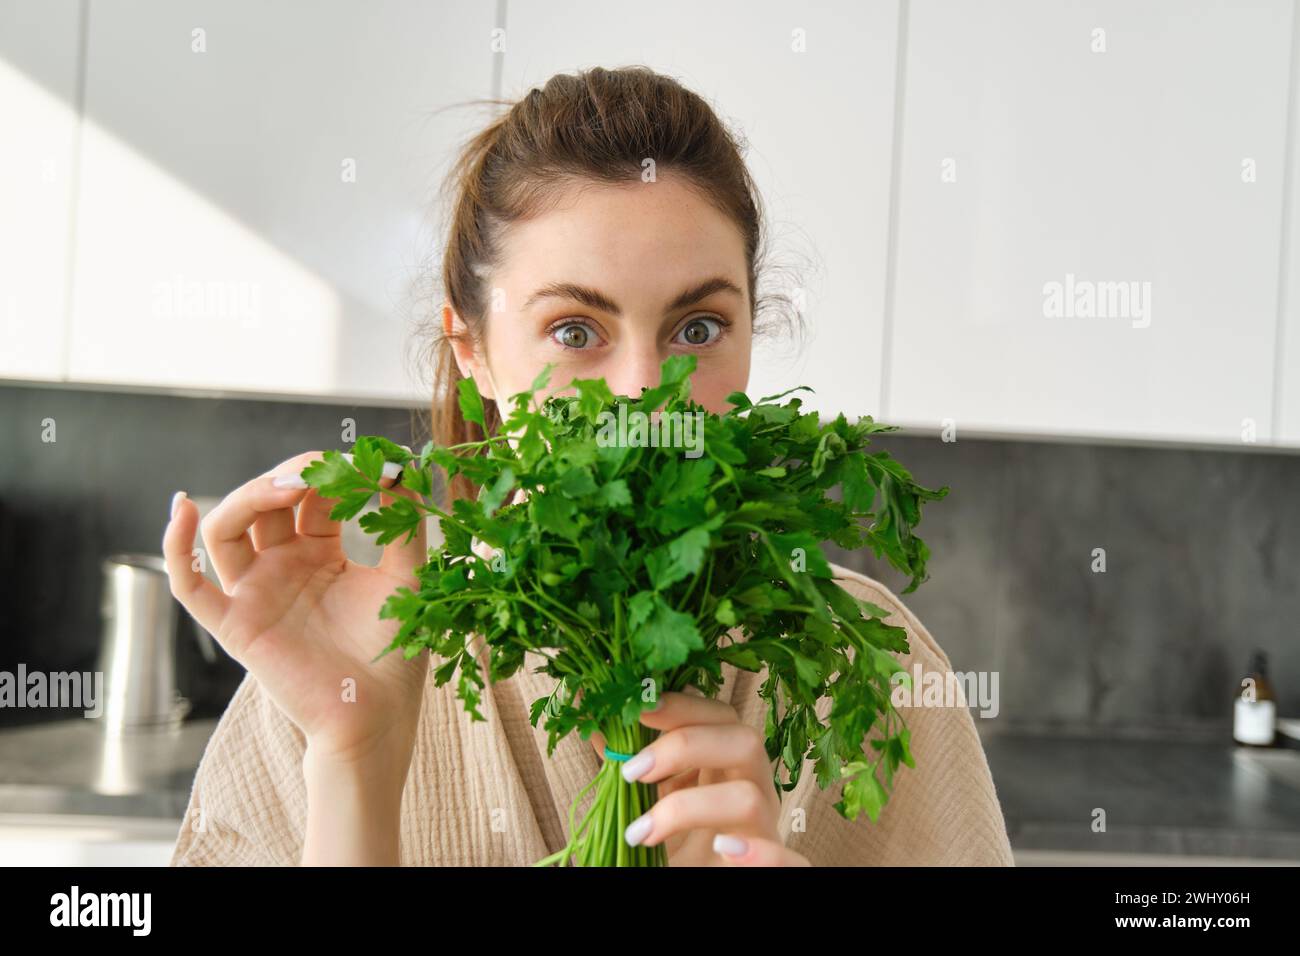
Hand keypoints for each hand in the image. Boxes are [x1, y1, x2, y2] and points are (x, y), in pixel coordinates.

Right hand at [162, 450, 429, 792]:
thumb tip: (396, 468)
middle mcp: (282, 568)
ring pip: (227, 528)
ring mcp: (255, 593)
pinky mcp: (234, 625)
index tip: (362, 463)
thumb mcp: (406, 579)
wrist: (377, 717)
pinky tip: (183, 509)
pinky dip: (175, 546)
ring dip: (248, 496)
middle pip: (268, 503)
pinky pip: (188, 584)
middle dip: (292, 476)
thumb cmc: (393, 654)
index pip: (311, 496)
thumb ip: (402, 526)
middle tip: (321, 469)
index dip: (329, 473)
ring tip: (284, 486)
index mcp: (320, 553)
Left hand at [590, 692, 810, 865]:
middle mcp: (752, 789)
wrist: (691, 876)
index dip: (681, 706)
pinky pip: (793, 861)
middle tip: (633, 770)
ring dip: (690, 808)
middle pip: (746, 740)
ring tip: (640, 830)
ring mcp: (765, 831)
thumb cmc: (673, 844)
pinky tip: (725, 849)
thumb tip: (595, 722)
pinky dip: (762, 855)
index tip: (637, 706)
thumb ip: (628, 764)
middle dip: (686, 744)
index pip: (718, 716)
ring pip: (753, 798)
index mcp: (727, 765)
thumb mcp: (646, 800)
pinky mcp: (780, 870)